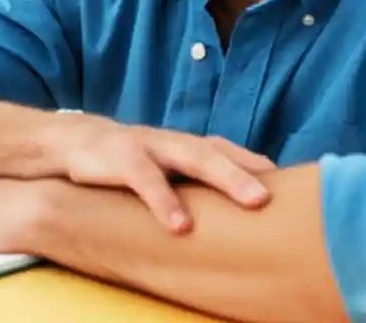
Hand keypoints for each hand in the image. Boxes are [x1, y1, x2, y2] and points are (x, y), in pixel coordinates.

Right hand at [51, 116, 275, 231]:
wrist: (67, 141)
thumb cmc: (124, 161)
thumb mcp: (158, 167)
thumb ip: (189, 182)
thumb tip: (230, 209)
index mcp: (183, 145)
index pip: (228, 150)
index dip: (259, 165)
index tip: (298, 186)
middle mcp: (172, 141)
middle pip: (217, 152)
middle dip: (251, 172)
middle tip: (280, 195)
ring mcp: (147, 146)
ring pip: (192, 156)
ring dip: (225, 177)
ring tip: (254, 202)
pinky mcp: (118, 157)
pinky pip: (145, 179)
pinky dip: (164, 200)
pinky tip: (179, 225)